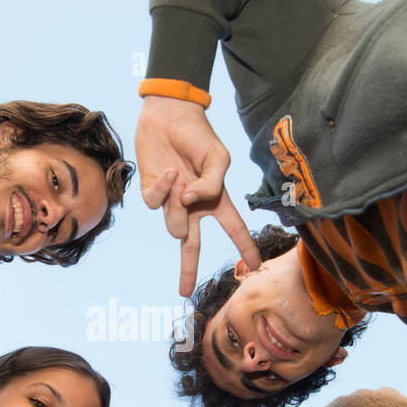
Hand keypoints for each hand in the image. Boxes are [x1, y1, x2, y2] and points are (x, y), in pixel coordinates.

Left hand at [135, 96, 260, 295]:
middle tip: (184, 292)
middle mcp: (193, 206)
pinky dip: (162, 191)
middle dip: (187, 270)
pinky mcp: (151, 191)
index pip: (234, 228)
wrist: (168, 114)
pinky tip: (168, 173)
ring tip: (181, 180)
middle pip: (191, 246)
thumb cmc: (199, 135)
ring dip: (179, 209)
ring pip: (174, 226)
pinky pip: (155, 205)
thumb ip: (212, 185)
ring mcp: (171, 201)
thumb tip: (191, 203)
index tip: (255, 267)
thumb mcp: (218, 158)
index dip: (245, 248)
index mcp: (216, 199)